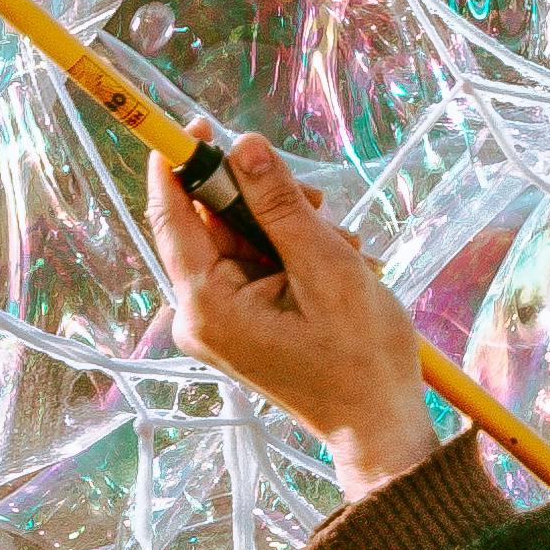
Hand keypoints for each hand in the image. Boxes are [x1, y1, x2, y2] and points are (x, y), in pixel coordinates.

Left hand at [144, 137, 434, 504]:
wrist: (378, 424)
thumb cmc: (360, 360)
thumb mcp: (327, 268)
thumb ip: (281, 206)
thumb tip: (244, 146)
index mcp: (209, 305)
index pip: (171, 215)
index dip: (179, 163)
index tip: (200, 124)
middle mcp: (201, 314)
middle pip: (210, 222)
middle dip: (263, 201)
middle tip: (319, 204)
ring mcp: (220, 321)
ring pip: (239, 239)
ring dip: (289, 227)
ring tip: (341, 248)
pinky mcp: (241, 324)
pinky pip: (254, 265)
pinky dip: (292, 252)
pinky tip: (334, 264)